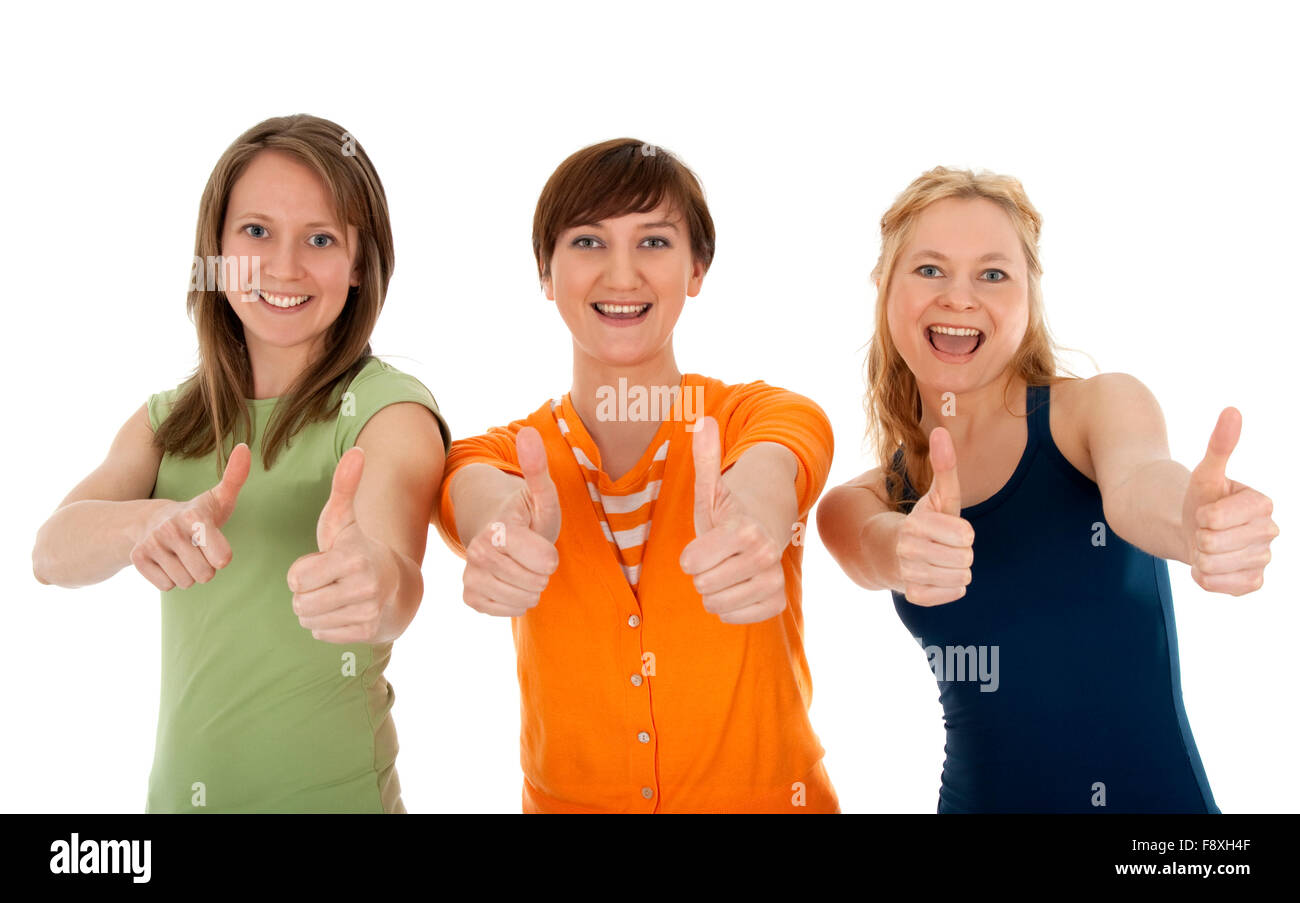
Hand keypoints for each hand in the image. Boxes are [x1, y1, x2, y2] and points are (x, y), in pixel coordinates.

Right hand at [131, 442, 249, 589]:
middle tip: (198, 549)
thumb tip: (245, 447)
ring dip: (187, 574)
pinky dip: (169, 579)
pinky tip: (167, 560)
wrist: (152, 519)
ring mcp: (151, 543)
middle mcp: (170, 529)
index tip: (217, 545)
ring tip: (183, 554)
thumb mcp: (218, 497)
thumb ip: (236, 477)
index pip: (221, 558)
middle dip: (205, 567)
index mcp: (195, 516)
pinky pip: (166, 586)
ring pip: (185, 583)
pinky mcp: (137, 558)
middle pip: (205, 575)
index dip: (222, 556)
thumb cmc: (198, 513)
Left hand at [287, 447, 398, 642]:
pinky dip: (326, 626)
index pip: (295, 579)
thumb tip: (357, 450)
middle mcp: (364, 587)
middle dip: (305, 593)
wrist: (398, 586)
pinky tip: (344, 612)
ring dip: (314, 610)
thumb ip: (344, 486)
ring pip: (309, 620)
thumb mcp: (345, 520)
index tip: (321, 563)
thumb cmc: (358, 549)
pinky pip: (321, 634)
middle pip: (300, 603)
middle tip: (326, 582)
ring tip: (334, 596)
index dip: (301, 571)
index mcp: (353, 558)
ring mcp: (368, 612)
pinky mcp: (368, 633)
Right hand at [461, 426, 560, 616]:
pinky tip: (511, 581)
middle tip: (531, 553)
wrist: (498, 532)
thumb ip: (537, 468)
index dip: (551, 555)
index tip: (540, 539)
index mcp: (498, 528)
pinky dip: (517, 601)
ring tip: (523, 566)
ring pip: (524, 599)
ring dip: (532, 586)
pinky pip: (508, 611)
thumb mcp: (541, 494)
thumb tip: (530, 432)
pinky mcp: (469, 596)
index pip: (544, 561)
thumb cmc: (527, 514)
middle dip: (541, 570)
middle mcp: (478, 552)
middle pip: (536, 581)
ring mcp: (471, 576)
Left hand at [679, 415, 786, 623]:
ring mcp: (773, 581)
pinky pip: (734, 619)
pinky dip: (729, 607)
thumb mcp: (712, 487)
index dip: (690, 554)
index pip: (691, 564)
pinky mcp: (776, 602)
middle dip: (702, 572)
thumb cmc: (729, 511)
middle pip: (702, 585)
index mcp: (744, 530)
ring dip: (714, 589)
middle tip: (718, 554)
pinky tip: (738, 585)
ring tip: (727, 568)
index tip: (705, 541)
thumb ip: (706, 458)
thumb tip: (702, 420)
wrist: (764, 529)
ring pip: (715, 605)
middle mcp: (765, 556)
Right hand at [896, 427, 974, 605]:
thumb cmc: (920, 521)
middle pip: (966, 558)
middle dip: (961, 551)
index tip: (948, 528)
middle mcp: (909, 552)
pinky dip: (951, 586)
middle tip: (944, 545)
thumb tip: (942, 430)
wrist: (884, 551)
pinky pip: (956, 594)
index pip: (966, 536)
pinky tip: (936, 575)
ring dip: (957, 569)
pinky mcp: (915, 597)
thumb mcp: (936, 495)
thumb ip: (944, 465)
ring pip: (963, 578)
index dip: (963, 532)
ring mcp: (910, 577)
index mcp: (915, 526)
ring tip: (940, 559)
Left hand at [1182, 408, 1276, 595]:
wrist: (1193, 530)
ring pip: (1213, 565)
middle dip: (1198, 536)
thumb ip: (1220, 445)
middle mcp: (1270, 532)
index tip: (1205, 510)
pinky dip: (1204, 578)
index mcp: (1263, 504)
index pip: (1218, 518)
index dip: (1202, 516)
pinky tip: (1209, 565)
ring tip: (1206, 546)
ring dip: (1199, 557)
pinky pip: (1219, 586)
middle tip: (1204, 529)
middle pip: (1213, 544)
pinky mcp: (1253, 583)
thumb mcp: (1205, 472)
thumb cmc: (1201, 499)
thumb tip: (1232, 411)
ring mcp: (1263, 559)